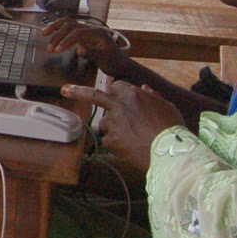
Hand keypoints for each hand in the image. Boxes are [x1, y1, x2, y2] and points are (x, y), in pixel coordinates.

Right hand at [43, 18, 130, 77]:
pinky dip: (60, 30)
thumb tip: (80, 50)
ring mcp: (88, 31)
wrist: (121, 65)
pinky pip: (70, 29)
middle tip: (49, 47)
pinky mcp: (84, 35)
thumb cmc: (115, 63)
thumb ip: (93, 53)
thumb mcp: (105, 60)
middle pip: (71, 25)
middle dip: (58, 34)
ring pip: (69, 24)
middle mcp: (92, 29)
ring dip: (56, 28)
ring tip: (44, 33)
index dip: (66, 41)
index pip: (78, 33)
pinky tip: (52, 34)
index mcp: (98, 33)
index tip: (57, 50)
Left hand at [62, 81, 184, 171]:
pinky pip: (109, 140)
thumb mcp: (166, 106)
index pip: (116, 87)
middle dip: (77, 91)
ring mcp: (112, 124)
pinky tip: (131, 147)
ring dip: (113, 128)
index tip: (114, 94)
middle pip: (94, 95)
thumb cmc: (171, 128)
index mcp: (132, 94)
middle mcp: (118, 106)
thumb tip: (144, 88)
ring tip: (133, 137)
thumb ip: (152, 96)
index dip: (117, 92)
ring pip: (105, 124)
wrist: (169, 150)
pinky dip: (117, 144)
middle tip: (65, 90)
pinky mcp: (110, 140)